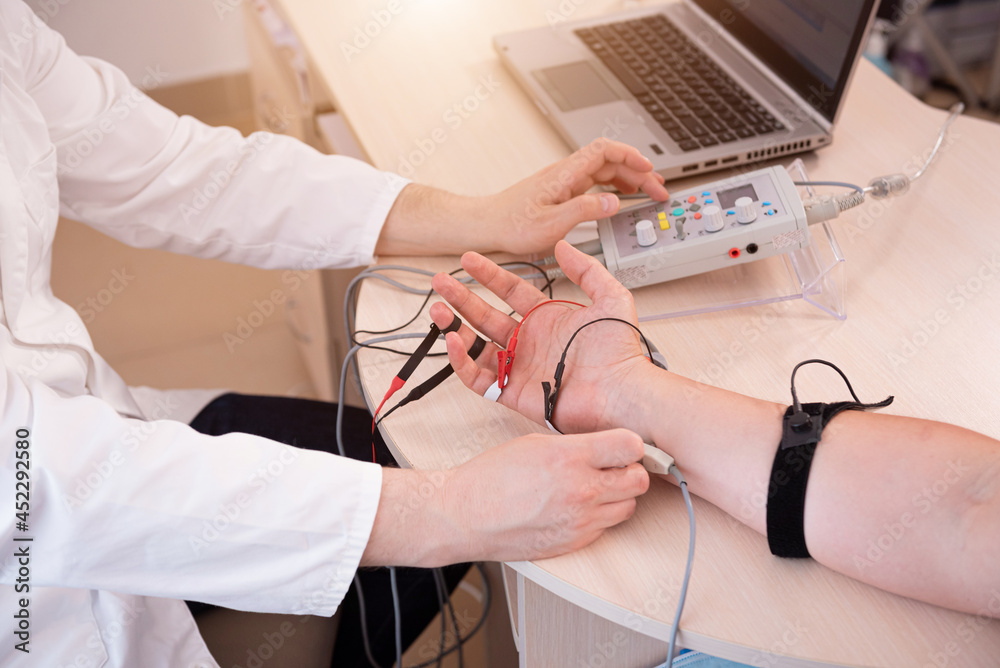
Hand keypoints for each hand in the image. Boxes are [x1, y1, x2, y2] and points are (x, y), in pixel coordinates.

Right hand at [430, 240, 658, 433]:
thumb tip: (562, 245)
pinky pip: (478, 378)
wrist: (623, 392)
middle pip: (485, 316)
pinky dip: (461, 362)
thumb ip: (587, 270)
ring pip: (476, 346)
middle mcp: (529, 342)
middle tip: (440, 281)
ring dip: (455, 327)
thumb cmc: (621, 352)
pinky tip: (453, 341)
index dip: (489, 275)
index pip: (510, 292)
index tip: (469, 259)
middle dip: (461, 298)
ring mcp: (519, 368)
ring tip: (437, 309)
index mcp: (547, 320)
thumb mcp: (611, 298)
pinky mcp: (513, 393)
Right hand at [443, 429, 648, 561]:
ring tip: (594, 488)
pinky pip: (605, 527)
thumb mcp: (535, 444)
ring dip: (617, 496)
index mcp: (570, 457)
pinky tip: (577, 507)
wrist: (465, 516)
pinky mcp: (575, 543)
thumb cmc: (491, 478)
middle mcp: (581, 490)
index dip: (631, 445)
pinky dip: (599, 516)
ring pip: (628, 507)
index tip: (624, 446)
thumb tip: (602, 448)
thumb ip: (575, 446)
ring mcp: (580, 521)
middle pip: (639, 480)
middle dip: (630, 471)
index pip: (631, 446)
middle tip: (615, 467)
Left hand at [485, 138, 668, 253]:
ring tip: (647, 191)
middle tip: (657, 188)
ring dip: (628, 178)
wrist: (488, 224)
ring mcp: (565, 180)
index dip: (630, 155)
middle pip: (610, 160)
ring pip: (604, 170)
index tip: (649, 168)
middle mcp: (566, 172)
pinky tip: (621, 196)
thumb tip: (613, 201)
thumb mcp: (551, 223)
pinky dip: (614, 186)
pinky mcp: (562, 190)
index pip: (604, 150)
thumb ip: (585, 210)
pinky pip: (595, 182)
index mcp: (565, 174)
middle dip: (638, 170)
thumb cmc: (512, 224)